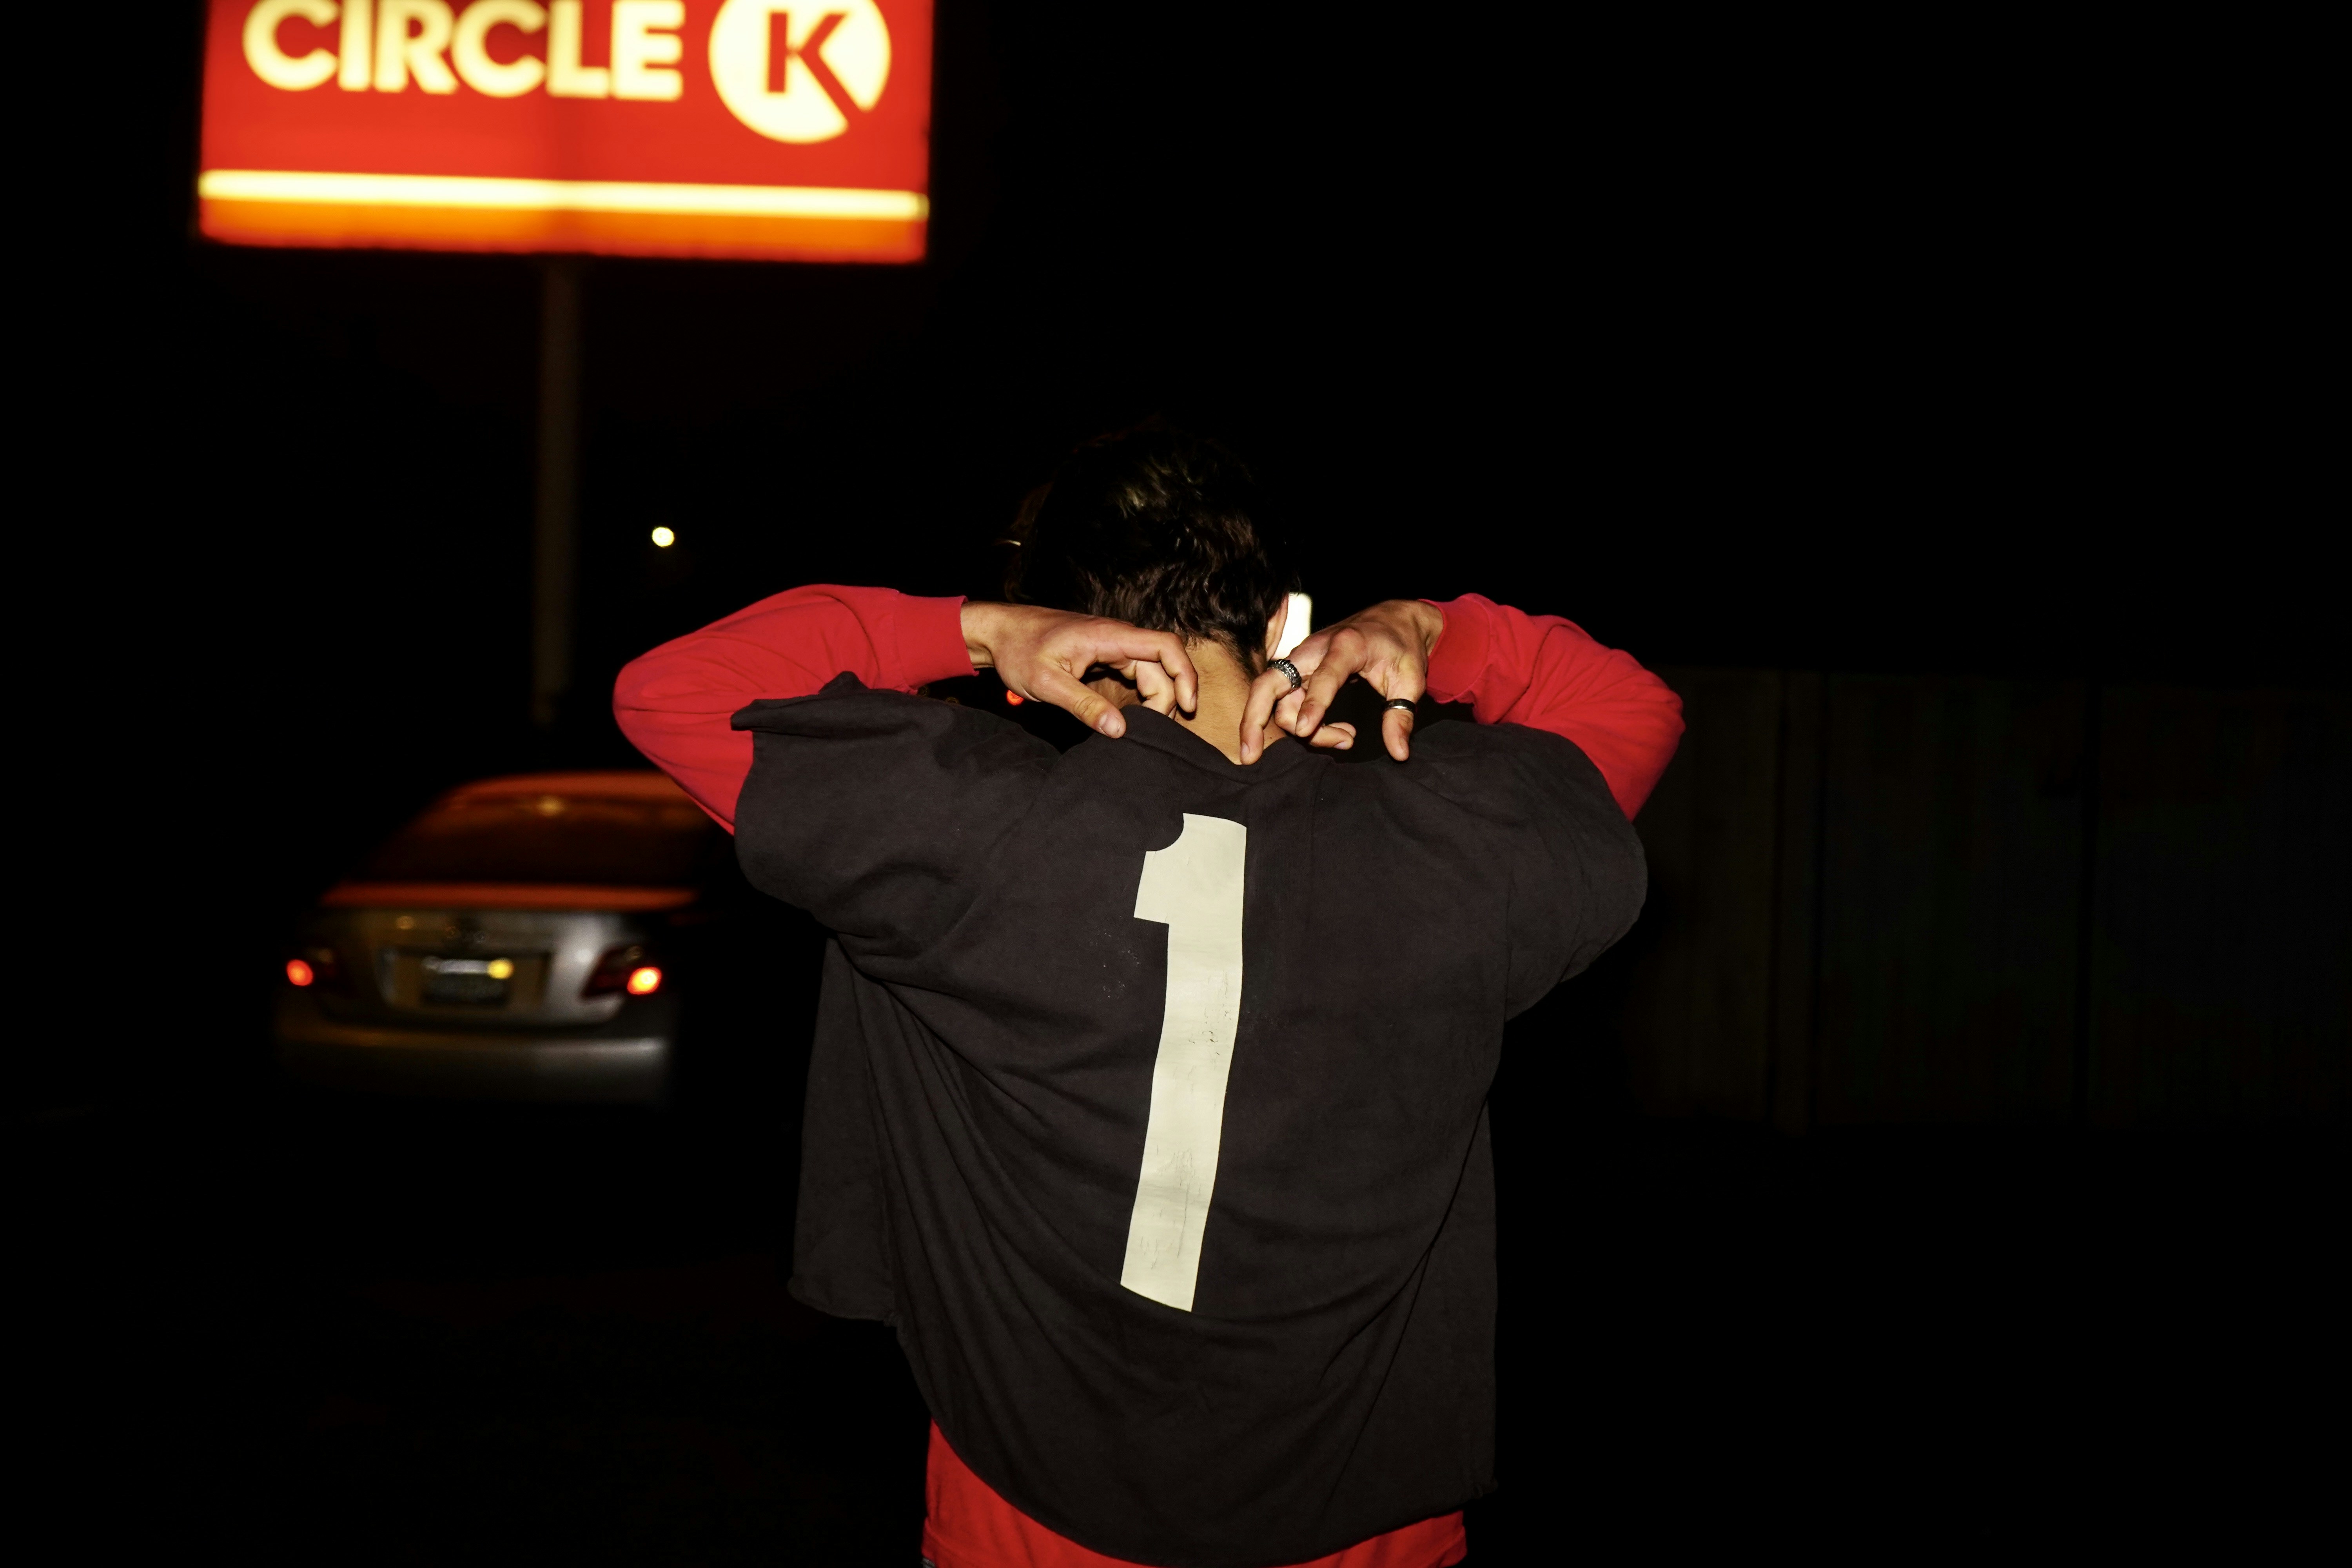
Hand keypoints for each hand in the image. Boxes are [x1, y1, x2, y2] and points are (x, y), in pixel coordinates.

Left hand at [961, 602, 1198, 737]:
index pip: (1165, 646)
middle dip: (1165, 699)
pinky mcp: (1104, 658)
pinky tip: (1129, 717)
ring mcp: (1112, 648)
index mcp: (1108, 636)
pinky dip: (1138, 697)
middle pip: (1161, 667)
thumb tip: (1119, 731)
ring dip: (1153, 700)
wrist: (1000, 632)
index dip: (1184, 674)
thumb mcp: (1047, 683)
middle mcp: (1117, 638)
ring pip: (1149, 673)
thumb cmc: (1019, 650)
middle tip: (1149, 732)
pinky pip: (1133, 676)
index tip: (1187, 706)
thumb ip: (1084, 706)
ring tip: (1141, 728)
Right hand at [1240, 599, 1442, 762]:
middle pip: (1269, 683)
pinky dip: (1301, 721)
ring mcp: (1302, 660)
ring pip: (1279, 700)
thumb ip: (1401, 716)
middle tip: (1250, 756)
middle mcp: (1314, 650)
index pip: (1324, 676)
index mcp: (1346, 645)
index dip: (1313, 704)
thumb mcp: (1411, 681)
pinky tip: (1336, 732)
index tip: (1304, 731)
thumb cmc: (1401, 647)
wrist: (1393, 619)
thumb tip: (1399, 754)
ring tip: (1347, 739)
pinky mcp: (1300, 671)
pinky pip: (1288, 701)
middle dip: (1254, 719)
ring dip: (1299, 727)